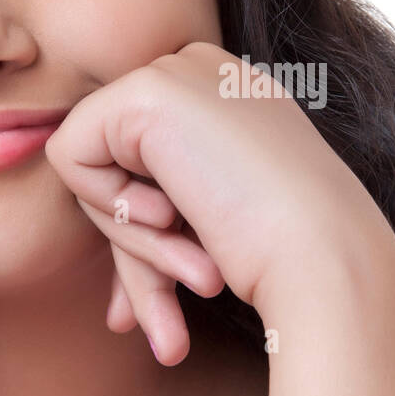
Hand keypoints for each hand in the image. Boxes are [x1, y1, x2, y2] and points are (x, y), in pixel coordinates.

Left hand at [44, 41, 394, 363]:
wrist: (323, 257)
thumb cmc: (284, 259)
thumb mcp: (213, 229)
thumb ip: (163, 232)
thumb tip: (115, 308)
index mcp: (229, 96)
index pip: (145, 158)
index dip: (149, 230)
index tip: (182, 286)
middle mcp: (204, 70)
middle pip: (115, 161)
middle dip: (135, 244)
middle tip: (162, 325)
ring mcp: (178, 71)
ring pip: (92, 162)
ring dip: (131, 238)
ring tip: (196, 272)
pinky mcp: (145, 90)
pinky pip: (71, 158)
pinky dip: (109, 209)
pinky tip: (174, 215)